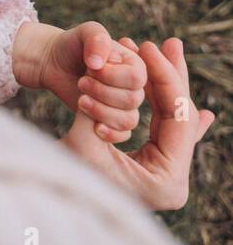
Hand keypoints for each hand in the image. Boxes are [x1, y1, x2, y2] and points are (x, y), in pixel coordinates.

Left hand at [37, 21, 146, 141]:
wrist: (54, 63)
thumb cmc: (72, 45)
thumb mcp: (84, 33)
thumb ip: (96, 39)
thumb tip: (98, 63)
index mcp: (135, 64)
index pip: (136, 78)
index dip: (111, 77)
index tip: (90, 67)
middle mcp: (135, 87)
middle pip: (132, 100)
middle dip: (102, 93)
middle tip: (81, 82)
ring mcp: (124, 105)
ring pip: (128, 120)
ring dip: (101, 111)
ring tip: (80, 99)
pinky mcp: (112, 120)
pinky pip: (123, 135)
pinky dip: (109, 133)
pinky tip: (93, 127)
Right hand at [60, 38, 216, 209]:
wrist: (52, 201)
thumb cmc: (62, 176)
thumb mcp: (82, 142)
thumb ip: (101, 110)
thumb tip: (111, 70)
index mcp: (167, 180)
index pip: (177, 117)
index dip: (165, 78)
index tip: (149, 47)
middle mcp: (173, 181)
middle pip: (182, 117)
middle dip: (172, 78)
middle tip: (171, 43)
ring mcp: (166, 176)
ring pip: (175, 121)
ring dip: (169, 87)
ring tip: (171, 53)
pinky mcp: (155, 170)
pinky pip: (168, 132)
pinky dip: (168, 109)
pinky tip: (193, 101)